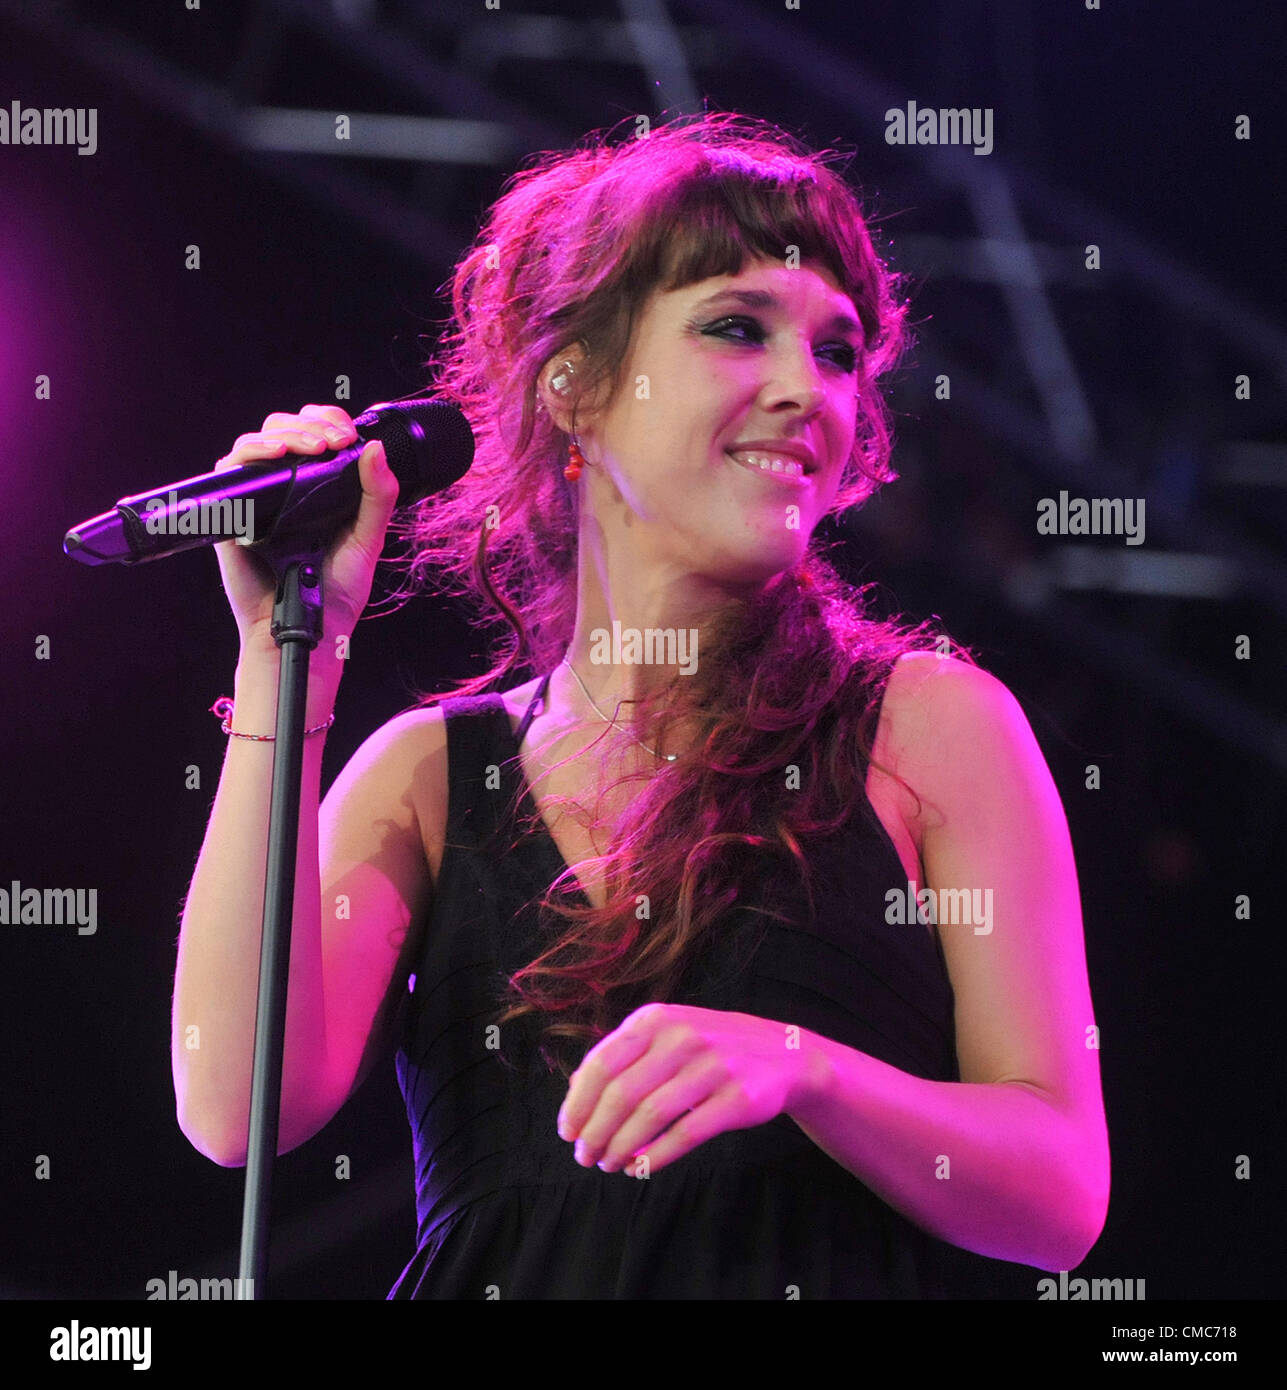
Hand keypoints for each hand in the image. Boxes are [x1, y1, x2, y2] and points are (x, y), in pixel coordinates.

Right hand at [212, 404, 399, 658]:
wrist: (308, 628)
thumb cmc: (335, 591)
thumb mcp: (367, 538)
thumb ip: (377, 496)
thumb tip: (377, 447)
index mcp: (318, 488)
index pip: (316, 434)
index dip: (328, 421)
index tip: (349, 432)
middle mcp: (285, 487)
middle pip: (284, 428)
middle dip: (309, 423)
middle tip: (335, 441)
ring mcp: (258, 497)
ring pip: (257, 440)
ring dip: (286, 433)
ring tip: (312, 447)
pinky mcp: (233, 511)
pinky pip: (230, 468)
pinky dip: (251, 453)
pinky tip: (276, 455)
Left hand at [555, 1003, 817, 1175]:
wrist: (783, 1054)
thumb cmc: (709, 1048)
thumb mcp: (665, 1034)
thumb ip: (622, 1056)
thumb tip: (573, 1090)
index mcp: (656, 1019)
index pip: (602, 1063)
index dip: (578, 1103)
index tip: (567, 1133)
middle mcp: (682, 1037)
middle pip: (621, 1093)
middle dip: (596, 1132)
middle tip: (585, 1157)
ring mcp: (712, 1066)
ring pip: (650, 1115)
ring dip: (621, 1147)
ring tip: (609, 1164)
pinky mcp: (736, 1098)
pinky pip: (685, 1134)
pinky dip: (655, 1155)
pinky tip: (639, 1168)